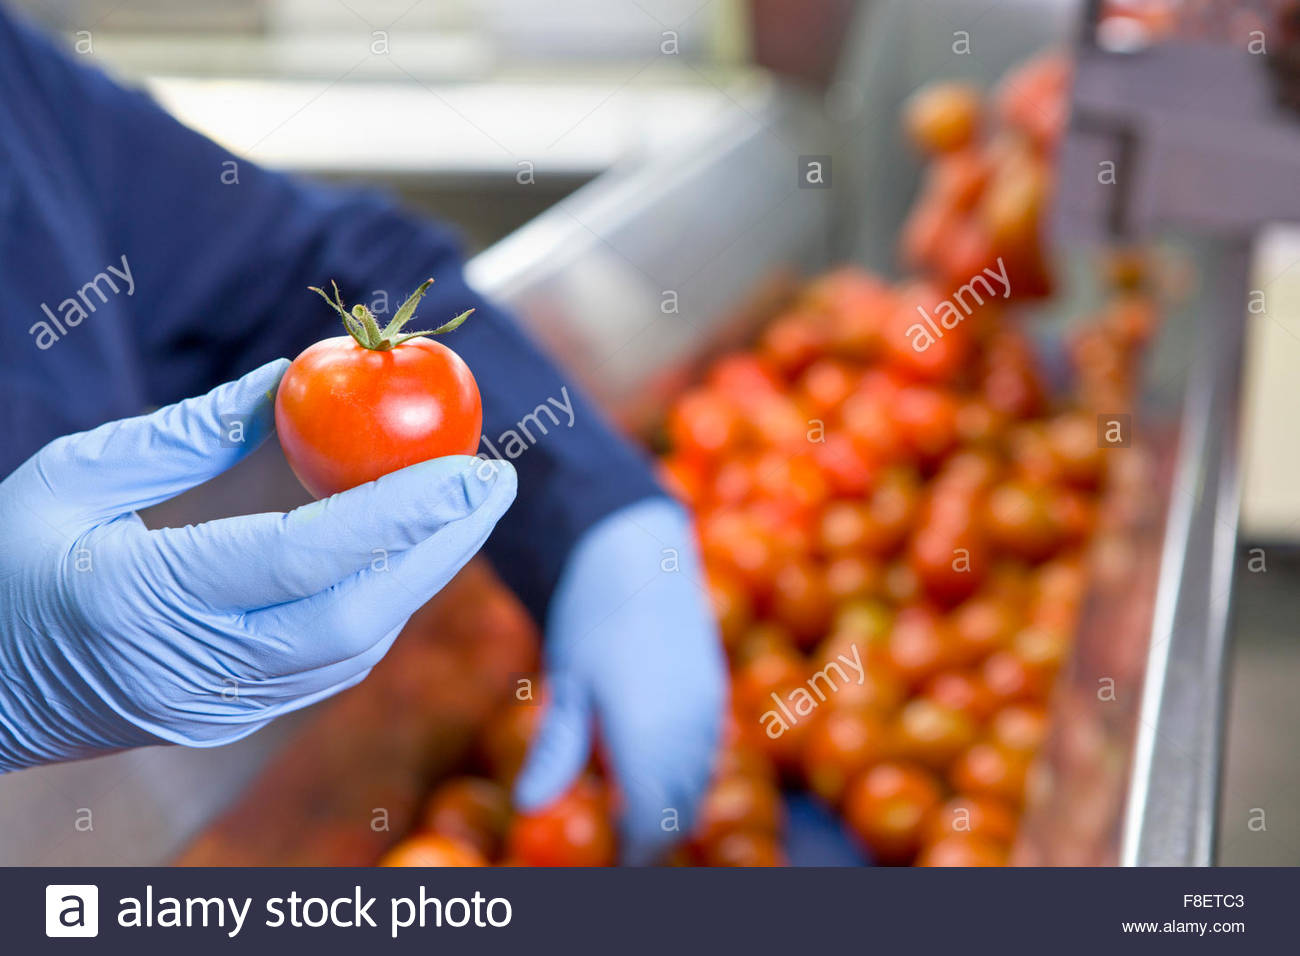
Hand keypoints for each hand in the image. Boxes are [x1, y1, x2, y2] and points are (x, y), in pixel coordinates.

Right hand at [0, 359, 515, 771]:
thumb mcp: (69, 477)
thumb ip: (184, 434)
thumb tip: (289, 381)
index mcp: (135, 599)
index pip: (302, 558)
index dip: (400, 512)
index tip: (472, 465)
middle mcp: (188, 670)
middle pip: (356, 619)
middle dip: (443, 550)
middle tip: (497, 482)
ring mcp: (210, 709)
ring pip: (353, 651)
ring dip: (420, 578)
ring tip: (463, 510)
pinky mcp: (224, 721)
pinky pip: (328, 668)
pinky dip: (378, 608)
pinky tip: (405, 557)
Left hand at [514, 497, 727, 863]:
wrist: (636, 553)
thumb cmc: (589, 619)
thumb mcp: (567, 685)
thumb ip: (556, 751)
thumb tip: (527, 807)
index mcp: (648, 735)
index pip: (649, 824)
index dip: (630, 850)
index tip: (607, 858)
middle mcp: (689, 729)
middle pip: (679, 812)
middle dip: (650, 834)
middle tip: (613, 839)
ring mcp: (709, 710)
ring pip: (698, 784)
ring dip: (669, 804)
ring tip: (626, 804)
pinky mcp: (715, 691)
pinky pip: (708, 754)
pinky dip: (684, 772)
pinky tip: (648, 761)